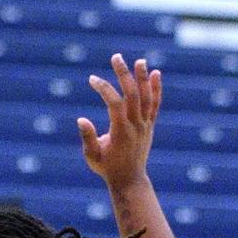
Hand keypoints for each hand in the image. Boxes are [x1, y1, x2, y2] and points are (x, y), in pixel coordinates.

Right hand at [78, 55, 162, 189]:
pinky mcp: (149, 125)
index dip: (103, 88)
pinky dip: (156, 89)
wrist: (129, 180)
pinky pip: (155, 104)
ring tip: (140, 61)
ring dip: (143, 78)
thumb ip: (88, 138)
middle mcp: (136, 126)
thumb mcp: (92, 156)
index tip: (92, 79)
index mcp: (121, 132)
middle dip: (124, 74)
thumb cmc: (107, 168)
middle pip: (133, 95)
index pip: (114, 103)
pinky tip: (156, 74)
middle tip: (116, 57)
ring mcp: (145, 125)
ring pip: (147, 97)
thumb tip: (81, 119)